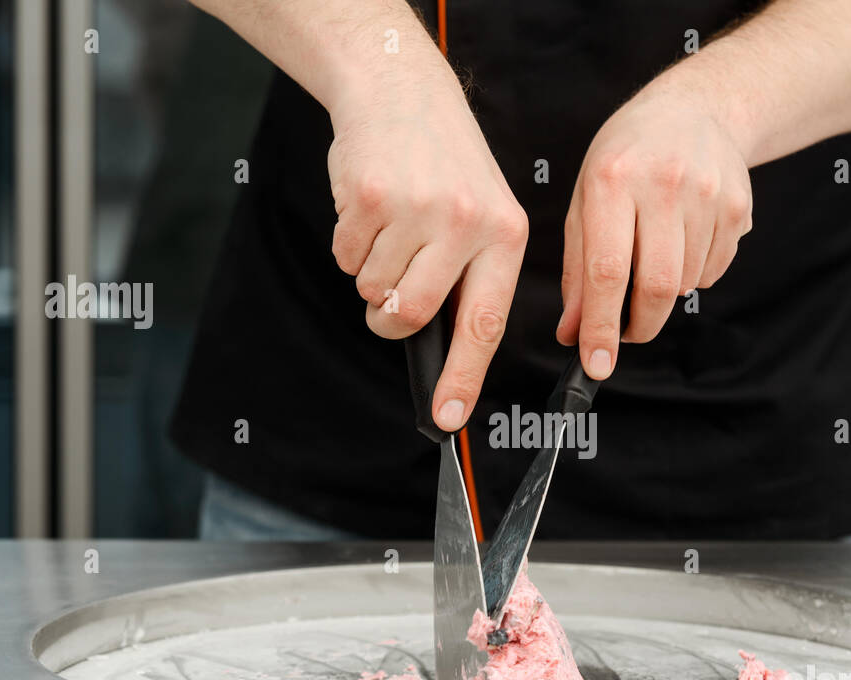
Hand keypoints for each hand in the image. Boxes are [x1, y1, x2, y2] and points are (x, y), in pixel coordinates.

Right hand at [328, 60, 527, 430]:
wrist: (401, 90)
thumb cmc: (444, 164)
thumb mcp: (483, 213)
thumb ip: (470, 277)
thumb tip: (446, 352)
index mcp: (505, 235)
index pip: (485, 324)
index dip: (463, 377)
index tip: (447, 418)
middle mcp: (466, 223)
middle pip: (411, 314)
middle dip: (388, 320)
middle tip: (385, 302)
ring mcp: (417, 208)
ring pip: (373, 287)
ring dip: (369, 272)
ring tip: (388, 227)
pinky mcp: (371, 196)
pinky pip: (345, 256)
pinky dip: (348, 243)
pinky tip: (369, 207)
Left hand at [557, 78, 751, 378]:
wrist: (696, 109)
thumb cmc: (627, 158)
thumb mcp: (586, 200)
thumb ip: (577, 270)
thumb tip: (572, 332)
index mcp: (613, 180)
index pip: (607, 270)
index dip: (601, 325)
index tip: (596, 363)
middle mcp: (663, 184)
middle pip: (656, 286)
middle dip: (639, 325)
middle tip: (626, 333)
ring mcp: (707, 195)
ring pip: (685, 284)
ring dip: (664, 295)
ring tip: (652, 261)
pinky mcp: (738, 207)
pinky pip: (712, 271)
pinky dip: (693, 275)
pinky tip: (682, 241)